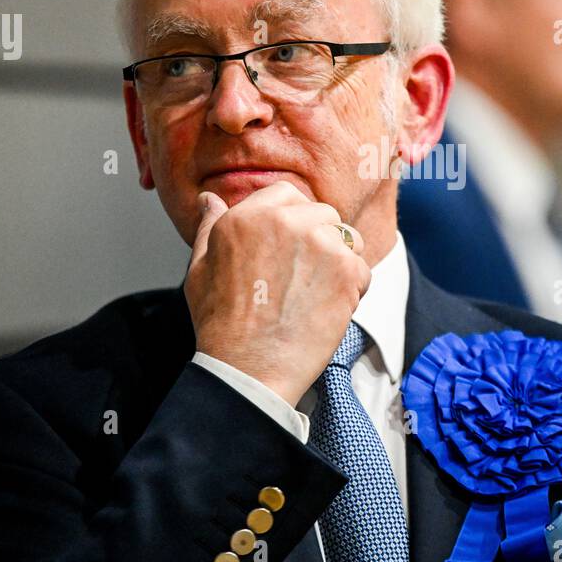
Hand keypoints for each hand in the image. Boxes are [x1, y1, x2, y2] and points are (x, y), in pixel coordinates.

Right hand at [185, 181, 371, 406]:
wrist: (249, 368)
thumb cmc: (221, 324)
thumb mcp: (199, 269)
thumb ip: (210, 227)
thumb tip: (211, 200)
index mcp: (247, 215)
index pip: (287, 194)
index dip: (293, 218)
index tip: (290, 246)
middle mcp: (286, 221)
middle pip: (322, 213)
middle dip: (319, 239)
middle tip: (302, 277)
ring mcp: (320, 243)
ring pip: (347, 238)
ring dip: (339, 261)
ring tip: (314, 294)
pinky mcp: (347, 270)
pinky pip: (362, 269)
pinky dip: (352, 290)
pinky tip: (326, 310)